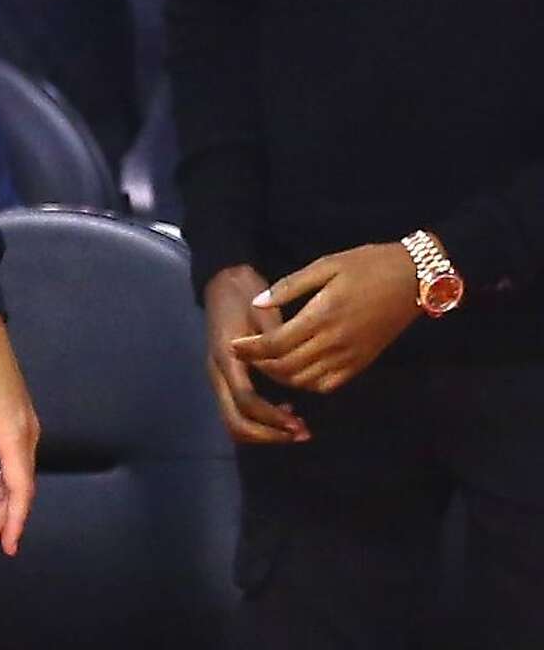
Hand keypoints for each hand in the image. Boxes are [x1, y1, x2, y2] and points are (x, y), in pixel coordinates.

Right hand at [202, 265, 307, 443]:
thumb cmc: (245, 295)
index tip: (299, 423)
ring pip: (234, 421)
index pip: (245, 400)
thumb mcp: (263, 312)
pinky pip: (239, 411)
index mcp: (226, 358)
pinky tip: (285, 412)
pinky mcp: (227, 380)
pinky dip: (260, 421)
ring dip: (264, 432)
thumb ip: (274, 341)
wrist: (224, 283)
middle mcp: (218, 375)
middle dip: (267, 435)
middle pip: (234, 422)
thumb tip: (290, 369)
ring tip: (295, 429)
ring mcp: (220, 379)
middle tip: (300, 434)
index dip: (272, 417)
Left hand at [229, 242, 419, 394]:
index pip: (276, 343)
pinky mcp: (362, 363)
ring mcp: (350, 356)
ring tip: (267, 364)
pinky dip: (307, 384)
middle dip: (260, 365)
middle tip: (245, 356)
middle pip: (286, 367)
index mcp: (323, 314)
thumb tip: (256, 303)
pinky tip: (297, 372)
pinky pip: (328, 385)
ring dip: (281, 377)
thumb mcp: (327, 265)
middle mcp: (335, 341)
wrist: (416, 279)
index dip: (251, 348)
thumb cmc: (368, 265)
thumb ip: (289, 286)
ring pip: (305, 381)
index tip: (233, 345)